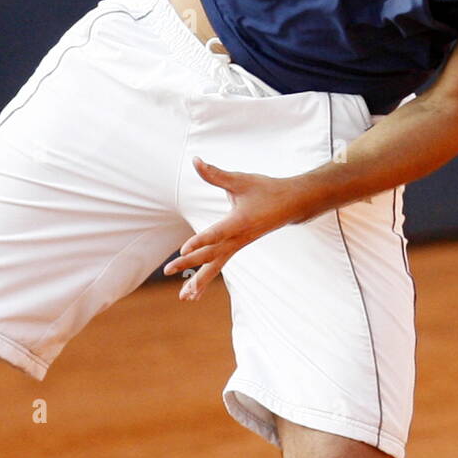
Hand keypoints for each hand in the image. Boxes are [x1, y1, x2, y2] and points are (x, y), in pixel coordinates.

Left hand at [163, 157, 308, 299]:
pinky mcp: (237, 247)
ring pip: (216, 266)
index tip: (183, 250)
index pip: (216, 234)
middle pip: (211, 254)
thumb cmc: (266, 190)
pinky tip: (194, 292)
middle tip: (167, 270)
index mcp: (239, 221)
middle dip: (189, 263)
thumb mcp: (241, 180)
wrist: (290, 204)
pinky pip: (219, 265)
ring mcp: (238, 245)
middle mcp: (238, 238)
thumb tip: (195, 160)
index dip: (200, 241)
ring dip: (199, 281)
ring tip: (183, 297)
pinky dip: (206, 279)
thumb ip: (215, 174)